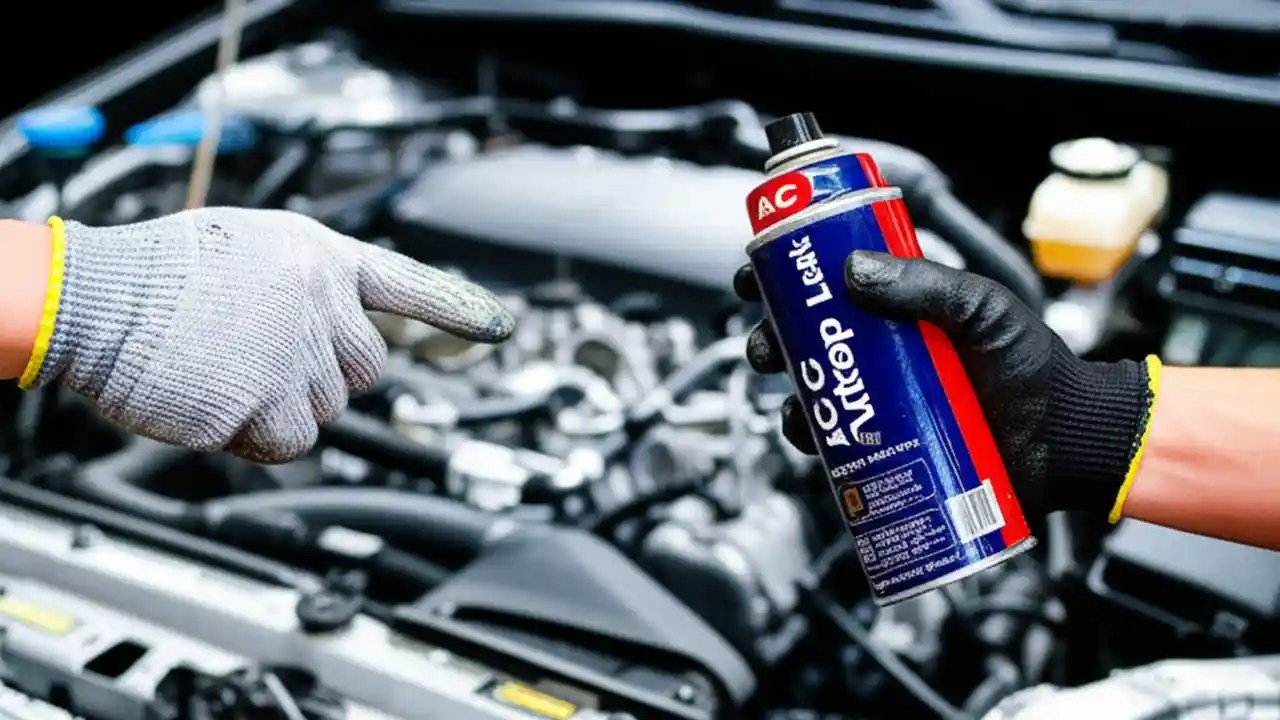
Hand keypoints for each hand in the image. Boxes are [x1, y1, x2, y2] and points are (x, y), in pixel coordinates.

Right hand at [27, 209, 512, 462]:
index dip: (457, 307)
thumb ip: (305, 287)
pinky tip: (218, 401)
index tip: (502, 325)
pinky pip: (293, 443)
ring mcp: (300, 349)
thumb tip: (336, 331)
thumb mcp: (250, 253)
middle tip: (262, 358)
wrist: (96, 296)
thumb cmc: (160, 277)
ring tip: (224, 368)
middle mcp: (323, 298)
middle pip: (366, 368)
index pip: (407, 282)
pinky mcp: (271, 397)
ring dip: (282, 405)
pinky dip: (259, 437)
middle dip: (324, 375)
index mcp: (320, 255)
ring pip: (328, 410)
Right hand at [734, 251, 1157, 514]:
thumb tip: (853, 270)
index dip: (783, 275)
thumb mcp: (981, 309)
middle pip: (804, 337)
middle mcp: (881, 353)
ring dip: (785, 389)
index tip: (756, 272)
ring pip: (810, 391)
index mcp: (898, 309)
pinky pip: (833, 445)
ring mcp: (880, 402)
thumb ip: (926, 284)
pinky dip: (813, 440)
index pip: (828, 283)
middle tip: (764, 343)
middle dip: (769, 336)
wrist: (1065, 439)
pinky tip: (812, 433)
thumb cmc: (1033, 368)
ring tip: (789, 390)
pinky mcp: (884, 449)